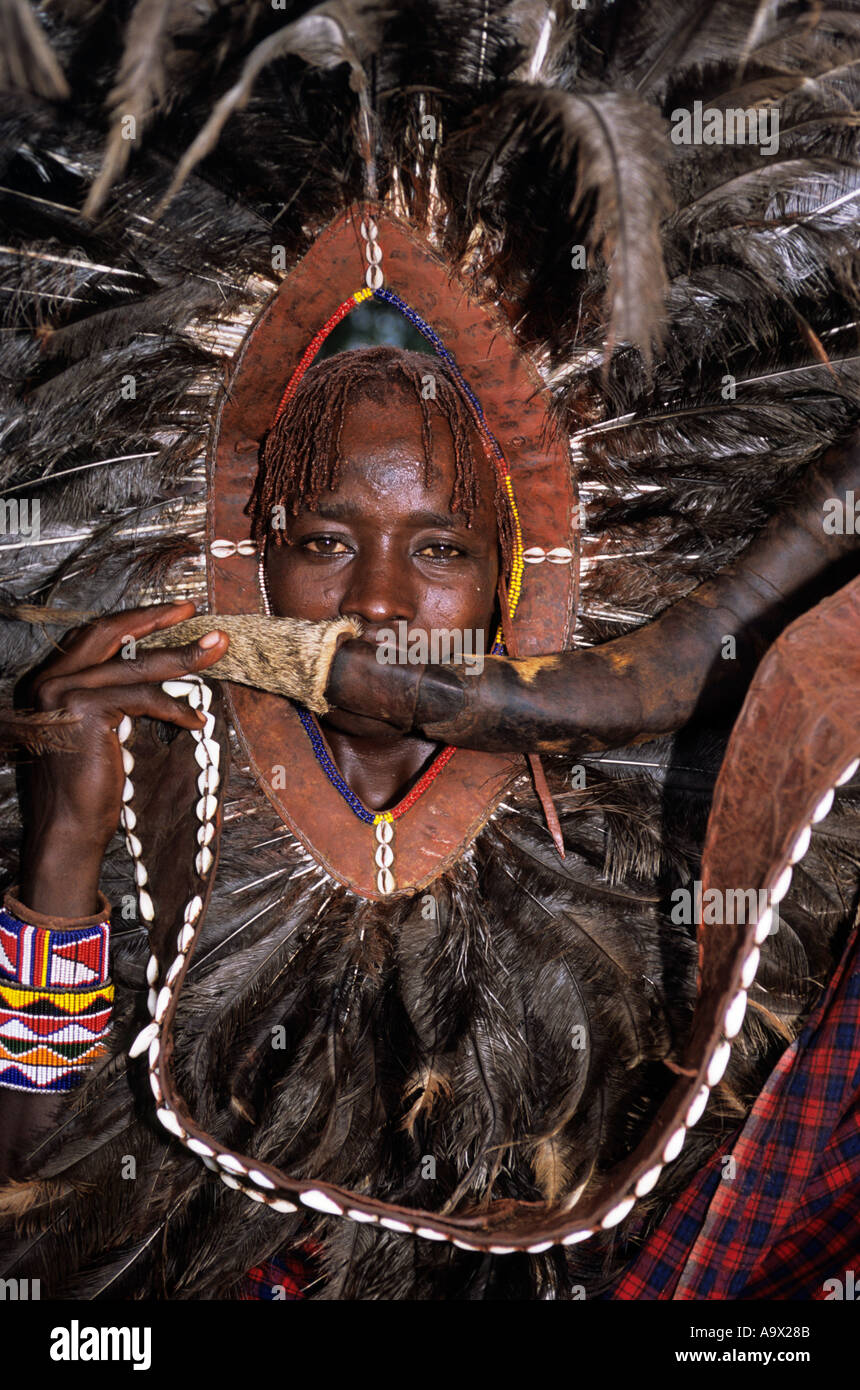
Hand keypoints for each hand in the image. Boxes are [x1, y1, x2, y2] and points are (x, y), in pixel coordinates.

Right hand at [18, 601, 227, 917]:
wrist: (67, 828)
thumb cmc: (86, 785)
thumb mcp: (99, 729)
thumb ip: (114, 696)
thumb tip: (159, 671)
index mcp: (50, 680)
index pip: (95, 635)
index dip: (136, 619)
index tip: (175, 612)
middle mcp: (50, 681)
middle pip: (110, 632)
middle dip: (156, 618)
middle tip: (195, 612)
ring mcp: (65, 694)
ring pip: (136, 664)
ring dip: (183, 656)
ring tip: (216, 649)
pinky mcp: (87, 712)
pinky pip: (143, 698)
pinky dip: (175, 706)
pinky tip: (197, 718)